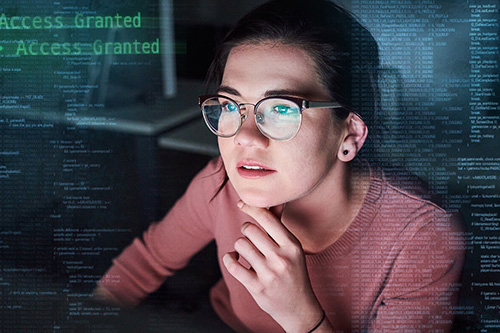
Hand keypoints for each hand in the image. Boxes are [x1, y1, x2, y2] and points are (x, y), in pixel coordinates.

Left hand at [223, 201, 324, 331]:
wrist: (299, 307)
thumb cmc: (293, 271)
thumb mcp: (292, 248)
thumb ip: (278, 226)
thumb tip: (272, 200)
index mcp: (291, 244)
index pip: (266, 217)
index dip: (250, 207)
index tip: (242, 203)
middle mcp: (281, 257)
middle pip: (249, 229)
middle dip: (245, 230)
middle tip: (250, 237)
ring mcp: (269, 273)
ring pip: (240, 245)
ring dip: (239, 246)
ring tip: (245, 251)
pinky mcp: (256, 286)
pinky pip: (232, 265)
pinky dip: (229, 259)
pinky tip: (234, 260)